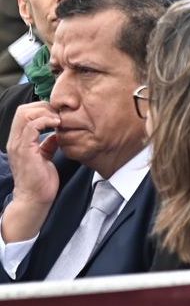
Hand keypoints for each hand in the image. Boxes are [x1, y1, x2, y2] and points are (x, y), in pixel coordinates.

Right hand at [3, 102, 61, 242]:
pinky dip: (46, 120)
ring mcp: (18, 145)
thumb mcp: (45, 156)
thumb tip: (57, 133)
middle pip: (23, 110)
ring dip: (46, 112)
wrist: (35, 198)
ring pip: (25, 114)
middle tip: (59, 115)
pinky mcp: (25, 150)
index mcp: (19, 140)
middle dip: (44, 107)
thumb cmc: (41, 179)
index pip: (24, 113)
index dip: (42, 108)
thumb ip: (48, 143)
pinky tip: (57, 125)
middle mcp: (15, 141)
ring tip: (59, 120)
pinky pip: (32, 126)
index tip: (58, 114)